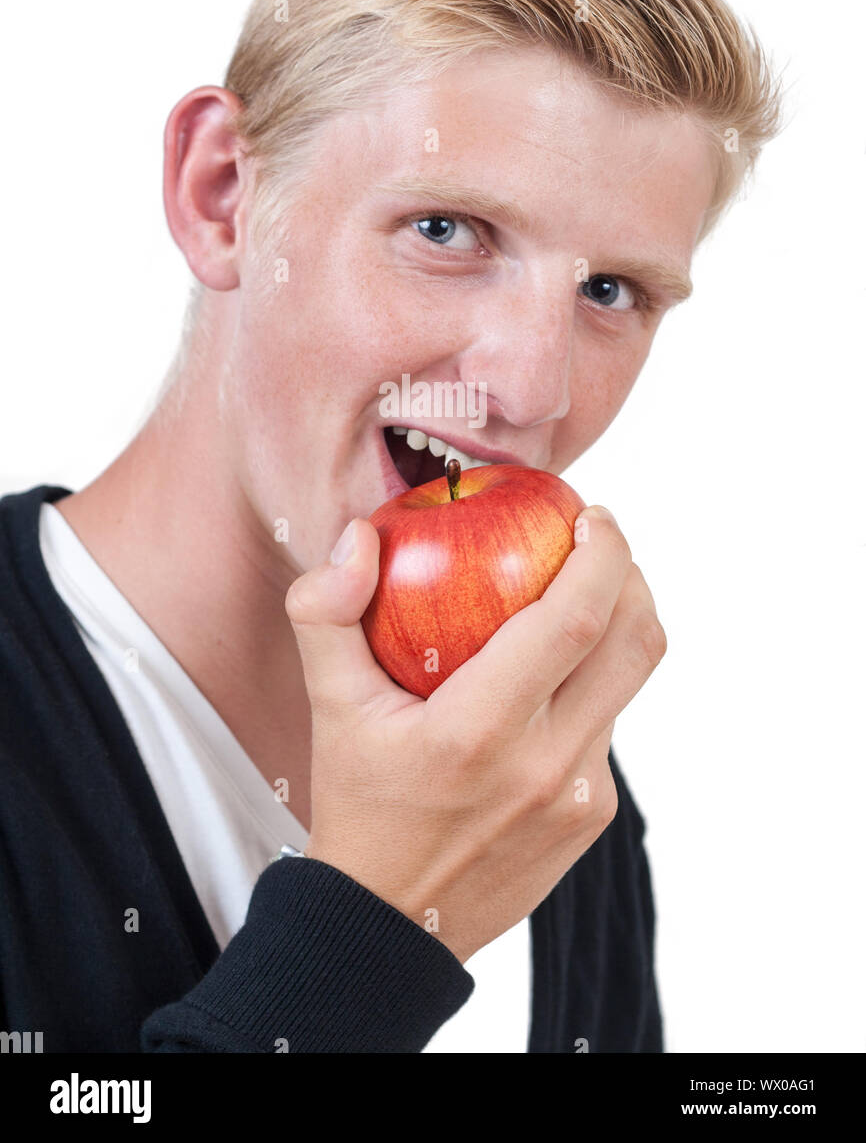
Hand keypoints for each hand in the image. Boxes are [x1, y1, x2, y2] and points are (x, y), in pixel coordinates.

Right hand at [284, 505, 665, 964]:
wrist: (388, 926)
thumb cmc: (359, 804)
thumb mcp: (330, 707)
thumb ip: (327, 613)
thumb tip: (361, 537)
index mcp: (481, 731)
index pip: (576, 617)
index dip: (602, 552)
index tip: (589, 513)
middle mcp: (548, 766)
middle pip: (635, 642)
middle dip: (630, 573)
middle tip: (596, 540)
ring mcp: (581, 797)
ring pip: (629, 684)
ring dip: (616, 625)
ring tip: (576, 594)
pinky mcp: (595, 818)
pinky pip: (609, 727)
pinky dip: (593, 682)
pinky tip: (552, 674)